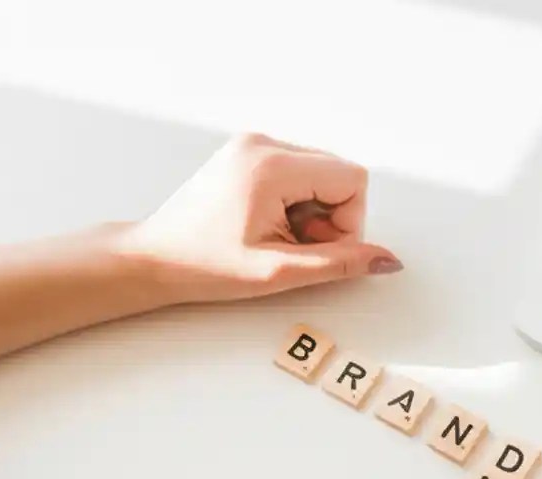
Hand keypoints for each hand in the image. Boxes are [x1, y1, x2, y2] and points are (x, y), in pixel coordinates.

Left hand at [122, 133, 401, 304]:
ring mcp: (254, 145)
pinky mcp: (249, 153)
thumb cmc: (202, 265)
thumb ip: (340, 264)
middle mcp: (264, 144)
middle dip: (330, 216)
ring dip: (313, 211)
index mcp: (271, 165)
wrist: (153, 259)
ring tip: (276, 235)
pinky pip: (299, 173)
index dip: (349, 221)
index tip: (318, 248)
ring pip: (322, 174)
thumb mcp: (279, 271)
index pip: (352, 179)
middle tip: (294, 244)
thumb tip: (388, 260)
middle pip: (339, 174)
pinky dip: (296, 202)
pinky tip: (269, 223)